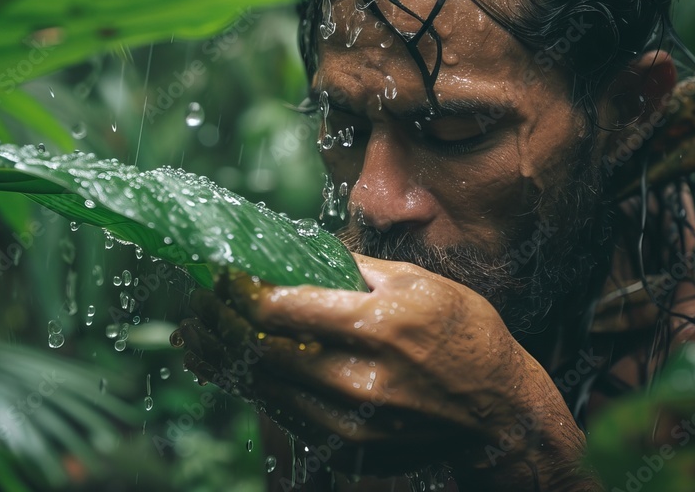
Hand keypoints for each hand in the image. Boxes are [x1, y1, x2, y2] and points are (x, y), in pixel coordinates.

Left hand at [172, 254, 598, 489]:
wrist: (500, 412)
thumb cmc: (466, 336)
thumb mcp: (420, 283)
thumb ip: (356, 268)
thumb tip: (302, 251)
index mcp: (379, 324)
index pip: (284, 307)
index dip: (239, 289)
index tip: (218, 272)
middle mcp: (361, 376)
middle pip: (263, 348)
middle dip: (221, 321)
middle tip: (198, 299)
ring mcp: (352, 418)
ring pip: (265, 384)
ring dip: (223, 356)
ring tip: (194, 331)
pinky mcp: (349, 443)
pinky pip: (283, 412)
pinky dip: (248, 387)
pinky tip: (226, 368)